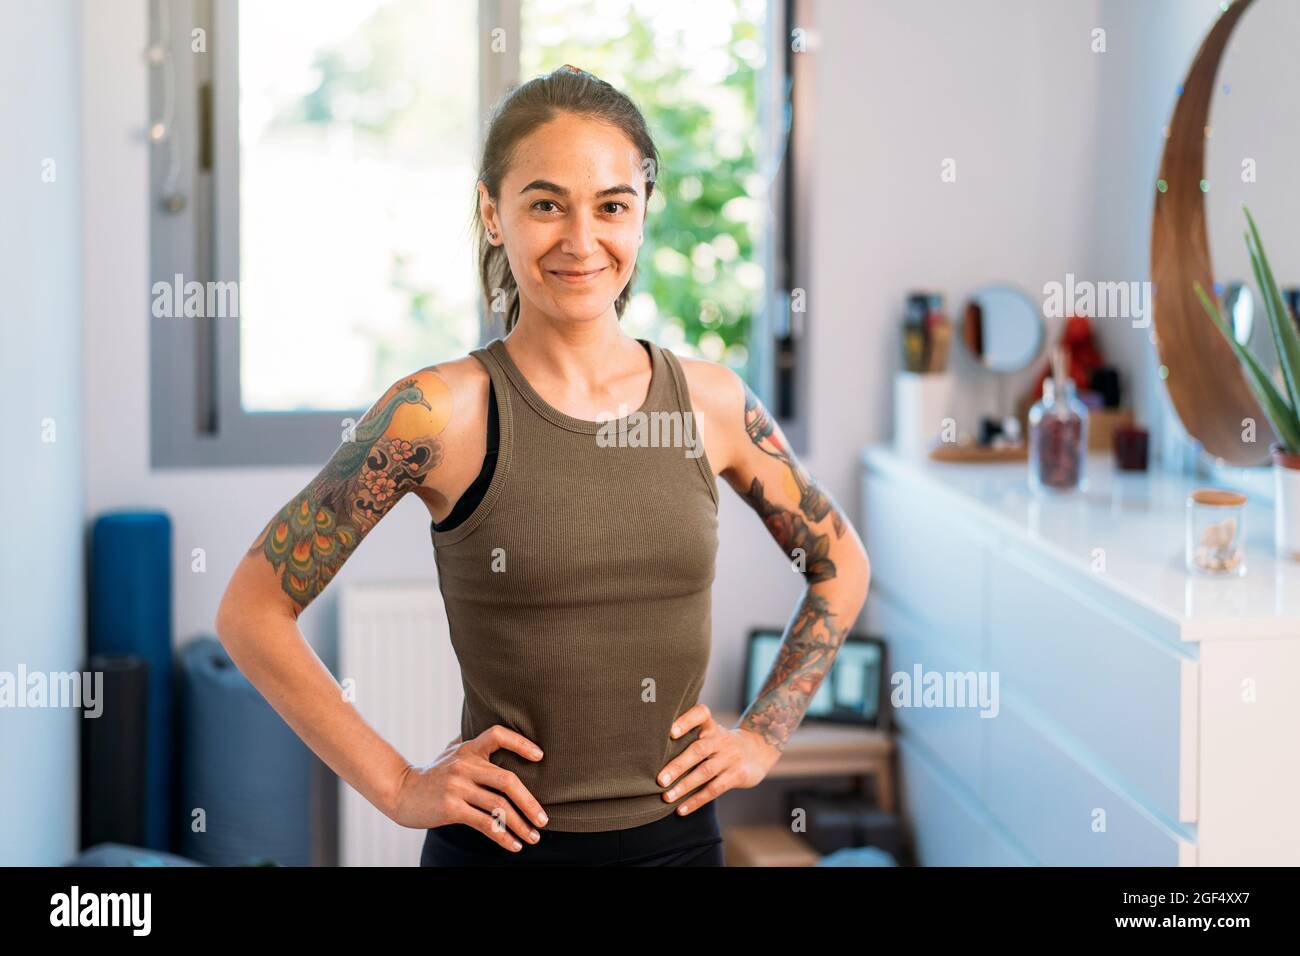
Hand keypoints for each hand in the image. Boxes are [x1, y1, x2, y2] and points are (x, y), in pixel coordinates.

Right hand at [387, 725, 548, 851]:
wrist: (401, 792)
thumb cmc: (432, 773)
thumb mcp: (451, 753)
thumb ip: (472, 746)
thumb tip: (498, 737)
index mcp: (468, 748)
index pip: (498, 735)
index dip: (521, 743)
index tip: (540, 757)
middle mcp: (465, 765)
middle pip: (507, 781)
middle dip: (530, 802)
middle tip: (544, 819)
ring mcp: (457, 787)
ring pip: (498, 807)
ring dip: (520, 825)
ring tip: (534, 837)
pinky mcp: (451, 808)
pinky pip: (484, 823)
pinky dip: (503, 836)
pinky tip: (514, 845)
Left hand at [656, 704, 781, 815]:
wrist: (758, 750)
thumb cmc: (721, 742)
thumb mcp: (711, 731)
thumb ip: (689, 735)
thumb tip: (651, 750)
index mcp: (711, 726)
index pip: (701, 714)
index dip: (686, 721)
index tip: (671, 732)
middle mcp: (721, 739)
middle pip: (698, 750)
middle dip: (678, 765)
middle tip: (659, 779)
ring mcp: (730, 757)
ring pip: (705, 772)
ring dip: (684, 786)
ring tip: (666, 797)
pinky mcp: (737, 775)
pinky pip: (715, 789)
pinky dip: (696, 800)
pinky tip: (681, 809)